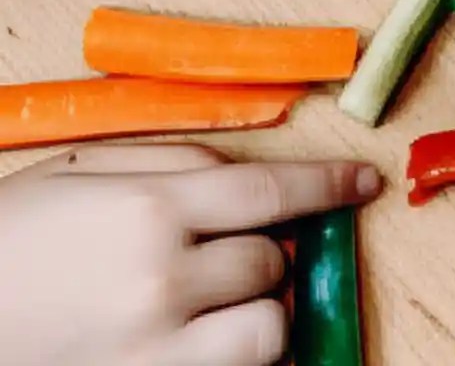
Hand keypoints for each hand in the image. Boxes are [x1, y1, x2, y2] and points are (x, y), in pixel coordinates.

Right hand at [0, 144, 382, 365]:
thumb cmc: (11, 239)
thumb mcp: (81, 174)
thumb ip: (174, 162)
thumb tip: (251, 175)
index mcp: (148, 209)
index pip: (271, 191)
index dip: (329, 185)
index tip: (364, 183)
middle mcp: (162, 279)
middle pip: (274, 261)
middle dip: (265, 253)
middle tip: (225, 252)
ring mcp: (159, 348)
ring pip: (272, 326)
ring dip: (261, 310)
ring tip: (219, 303)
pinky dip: (243, 356)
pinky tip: (209, 339)